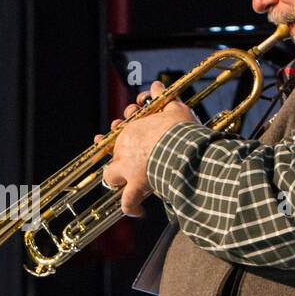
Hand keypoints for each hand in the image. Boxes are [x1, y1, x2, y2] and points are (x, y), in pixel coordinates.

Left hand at [98, 84, 197, 215]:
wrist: (182, 149)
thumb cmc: (179, 130)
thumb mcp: (173, 108)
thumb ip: (164, 97)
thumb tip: (157, 84)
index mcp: (132, 131)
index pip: (121, 128)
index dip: (125, 126)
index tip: (130, 122)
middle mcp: (125, 150)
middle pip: (113, 151)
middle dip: (117, 151)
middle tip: (125, 154)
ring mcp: (128, 170)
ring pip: (111, 177)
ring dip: (116, 179)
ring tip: (123, 181)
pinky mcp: (136, 188)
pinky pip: (128, 202)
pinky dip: (131, 208)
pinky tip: (135, 211)